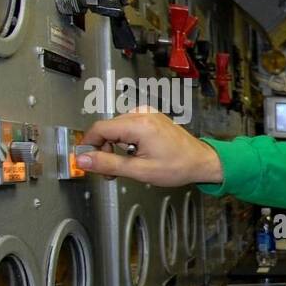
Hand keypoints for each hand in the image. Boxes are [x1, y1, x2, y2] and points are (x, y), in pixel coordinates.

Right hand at [76, 107, 222, 185]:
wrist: (202, 161)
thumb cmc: (179, 166)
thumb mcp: (140, 170)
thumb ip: (108, 164)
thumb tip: (84, 159)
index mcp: (139, 124)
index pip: (99, 129)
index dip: (89, 146)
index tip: (87, 161)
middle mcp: (142, 114)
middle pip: (107, 128)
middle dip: (104, 150)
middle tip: (109, 171)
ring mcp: (147, 114)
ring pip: (116, 128)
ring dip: (114, 147)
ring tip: (125, 164)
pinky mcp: (150, 118)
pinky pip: (127, 127)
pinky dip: (125, 141)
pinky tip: (134, 154)